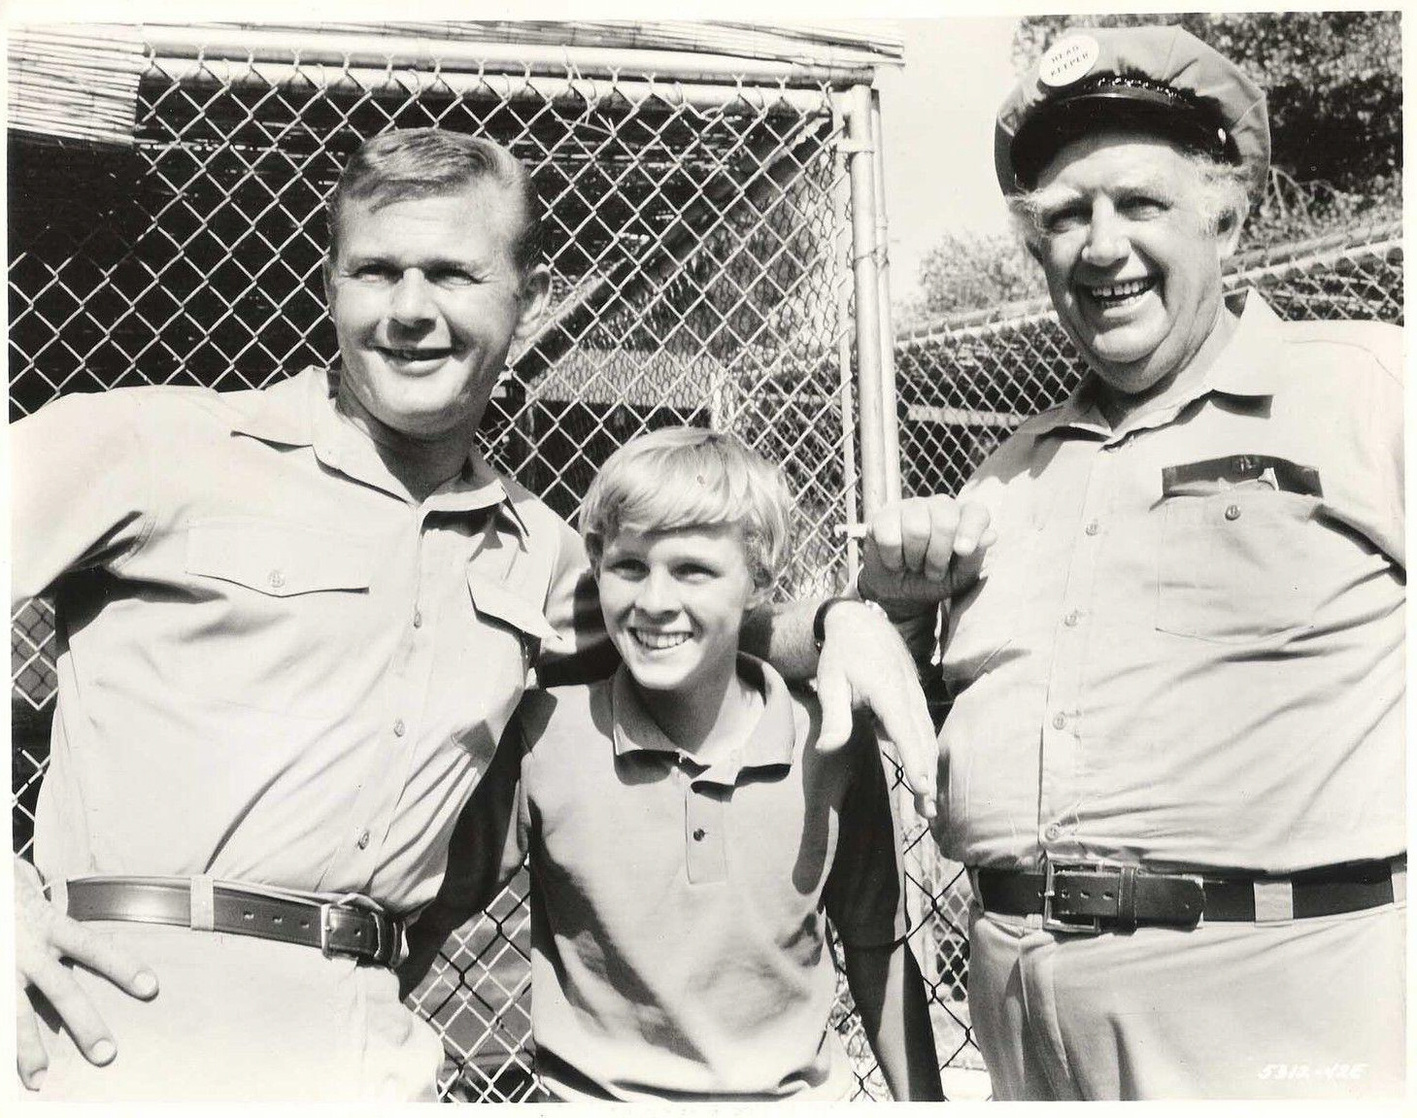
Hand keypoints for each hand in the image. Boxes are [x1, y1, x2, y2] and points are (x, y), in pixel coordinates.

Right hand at [15, 858, 157, 1089]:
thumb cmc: (15, 898)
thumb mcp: (45, 904)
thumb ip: (67, 928)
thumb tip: (111, 941)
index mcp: (50, 925)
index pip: (93, 947)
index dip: (123, 966)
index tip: (151, 987)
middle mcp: (28, 948)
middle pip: (61, 990)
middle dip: (84, 1024)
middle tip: (108, 1054)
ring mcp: (3, 965)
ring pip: (17, 1012)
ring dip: (30, 1048)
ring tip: (40, 1079)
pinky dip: (4, 1039)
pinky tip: (8, 1070)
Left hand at [815, 600, 938, 820]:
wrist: (862, 626)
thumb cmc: (842, 656)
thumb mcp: (830, 682)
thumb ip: (834, 717)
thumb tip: (827, 750)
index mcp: (888, 691)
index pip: (904, 731)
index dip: (915, 761)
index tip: (922, 788)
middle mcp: (909, 696)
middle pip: (922, 742)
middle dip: (927, 778)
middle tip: (927, 814)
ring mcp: (916, 698)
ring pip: (927, 739)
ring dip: (930, 772)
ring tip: (928, 808)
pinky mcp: (916, 702)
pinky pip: (925, 732)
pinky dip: (928, 757)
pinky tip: (926, 780)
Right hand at [858, 495, 994, 612]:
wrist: (900, 592)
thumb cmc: (936, 580)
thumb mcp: (960, 576)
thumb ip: (975, 556)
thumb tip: (991, 535)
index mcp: (963, 517)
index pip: (976, 512)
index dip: (971, 530)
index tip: (962, 551)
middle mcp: (938, 506)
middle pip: (945, 520)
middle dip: (938, 554)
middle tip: (934, 572)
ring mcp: (909, 507)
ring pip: (916, 528)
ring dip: (915, 558)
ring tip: (914, 566)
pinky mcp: (883, 516)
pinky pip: (889, 536)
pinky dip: (893, 557)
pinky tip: (895, 561)